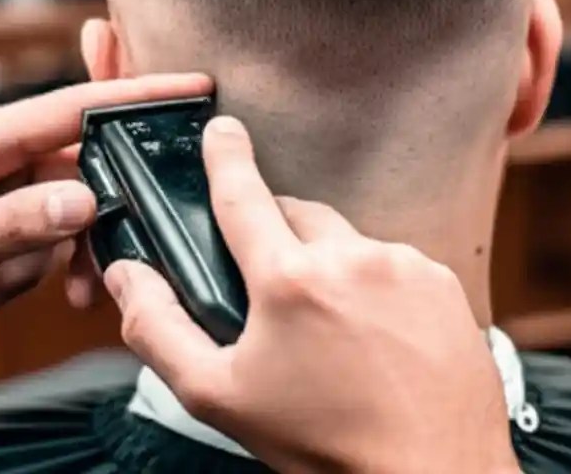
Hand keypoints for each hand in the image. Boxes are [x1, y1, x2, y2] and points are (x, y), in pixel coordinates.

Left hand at [0, 74, 212, 333]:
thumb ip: (16, 224)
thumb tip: (86, 197)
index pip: (72, 106)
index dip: (138, 96)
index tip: (195, 86)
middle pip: (72, 162)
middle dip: (90, 219)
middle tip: (92, 281)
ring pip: (53, 196)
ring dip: (53, 248)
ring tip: (21, 297)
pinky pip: (26, 214)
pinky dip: (27, 255)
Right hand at [104, 116, 517, 473]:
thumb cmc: (326, 446)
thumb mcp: (218, 396)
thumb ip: (157, 328)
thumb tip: (126, 274)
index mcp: (289, 279)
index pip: (242, 192)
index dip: (224, 155)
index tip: (220, 128)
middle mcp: (352, 259)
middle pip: (295, 214)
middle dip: (275, 238)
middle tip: (270, 295)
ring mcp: (406, 267)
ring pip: (346, 241)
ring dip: (327, 265)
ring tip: (328, 331)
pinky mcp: (445, 285)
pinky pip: (393, 264)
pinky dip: (374, 286)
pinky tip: (372, 336)